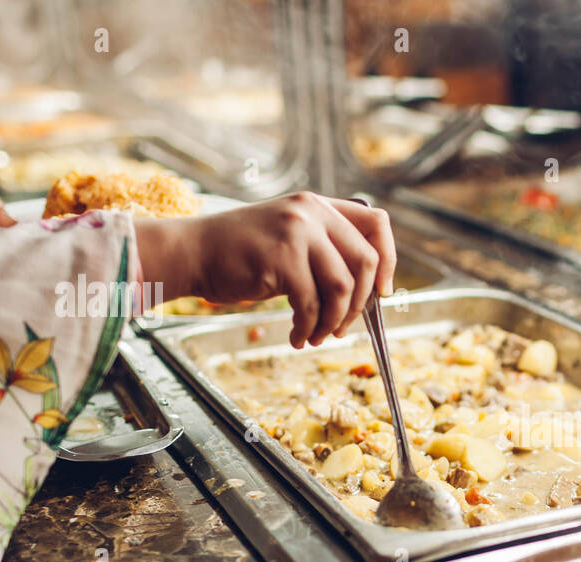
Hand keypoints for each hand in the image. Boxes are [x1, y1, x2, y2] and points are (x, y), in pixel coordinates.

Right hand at [135, 192, 397, 348]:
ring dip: (334, 321)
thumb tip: (368, 291)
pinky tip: (297, 336)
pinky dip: (308, 327)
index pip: (376, 222)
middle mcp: (310, 212)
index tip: (382, 292)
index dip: (388, 260)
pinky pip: (311, 303)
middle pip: (365, 261)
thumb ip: (324, 251)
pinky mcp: (280, 257)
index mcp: (318, 205)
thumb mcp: (289, 240)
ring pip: (342, 286)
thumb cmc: (241, 255)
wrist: (192, 252)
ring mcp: (296, 231)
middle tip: (341, 328)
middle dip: (359, 304)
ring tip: (317, 335)